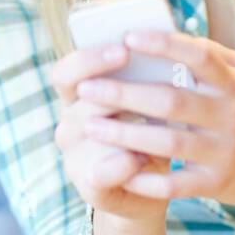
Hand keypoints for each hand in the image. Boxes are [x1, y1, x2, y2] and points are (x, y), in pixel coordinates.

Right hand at [50, 42, 170, 223]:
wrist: (157, 187)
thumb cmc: (156, 131)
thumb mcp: (151, 100)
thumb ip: (149, 77)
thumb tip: (167, 52)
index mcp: (79, 98)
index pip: (67, 72)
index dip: (90, 58)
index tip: (124, 47)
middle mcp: (71, 124)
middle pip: (79, 100)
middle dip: (112, 88)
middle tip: (145, 85)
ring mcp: (76, 157)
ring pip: (88, 134)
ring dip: (122, 127)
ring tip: (155, 122)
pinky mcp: (90, 187)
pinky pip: (100, 173)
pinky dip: (120, 165)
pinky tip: (138, 160)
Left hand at [75, 29, 234, 209]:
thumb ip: (212, 55)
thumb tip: (168, 32)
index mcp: (234, 84)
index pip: (200, 56)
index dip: (165, 45)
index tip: (128, 37)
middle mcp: (230, 115)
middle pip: (172, 101)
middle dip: (125, 94)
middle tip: (87, 89)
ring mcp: (224, 151)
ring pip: (168, 143)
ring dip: (125, 134)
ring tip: (90, 125)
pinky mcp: (216, 183)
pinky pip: (175, 183)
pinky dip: (145, 178)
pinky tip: (118, 168)